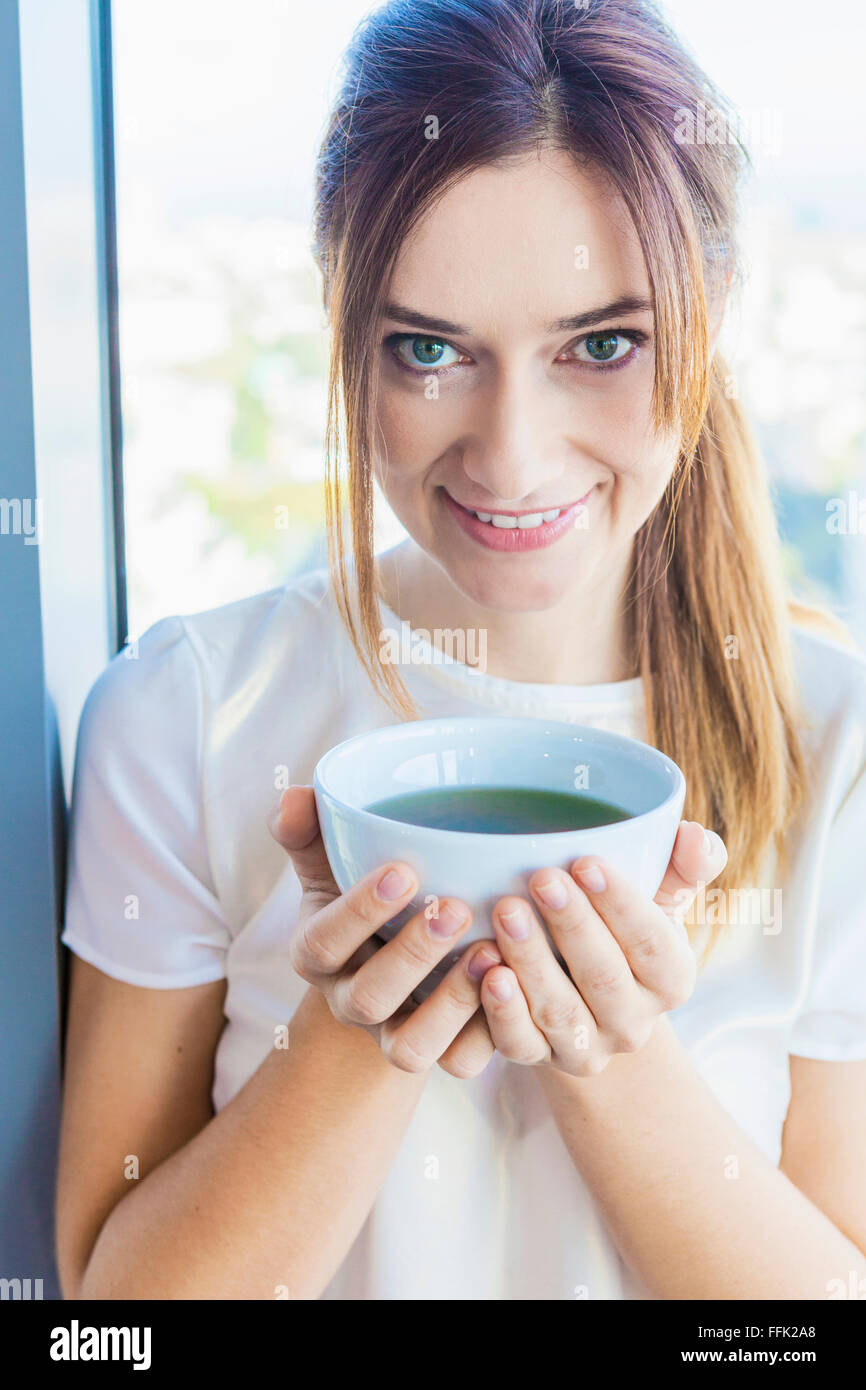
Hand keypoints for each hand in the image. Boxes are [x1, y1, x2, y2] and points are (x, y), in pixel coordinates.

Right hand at [267, 785, 500, 1077]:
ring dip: (452, 1003)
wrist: (396, 963)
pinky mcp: (441, 1053)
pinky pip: (460, 1062)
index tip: (404, 871)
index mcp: (317, 954)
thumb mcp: (332, 864)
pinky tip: (514, 984)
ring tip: (490, 952)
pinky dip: (487, 1033)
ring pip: (410, 1047)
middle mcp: (349, 1002)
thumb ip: (310, 832)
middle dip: (412, 954)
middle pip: (368, 998)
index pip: (324, 941)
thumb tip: (293, 797)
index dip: (359, 911)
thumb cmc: (366, 897)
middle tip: (457, 908)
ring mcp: (393, 1034)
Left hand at [477, 820, 726, 1075]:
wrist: (581, 992)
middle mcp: (634, 1022)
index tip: (586, 862)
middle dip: (572, 925)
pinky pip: (521, 1044)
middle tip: (542, 879)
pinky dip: (503, 1012)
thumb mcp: (657, 898)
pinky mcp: (541, 1059)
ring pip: (560, 1010)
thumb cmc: (619, 929)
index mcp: (671, 979)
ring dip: (532, 961)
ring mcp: (587, 1047)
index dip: (621, 904)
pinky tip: (488, 974)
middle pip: (605, 976)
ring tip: (506, 913)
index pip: (652, 943)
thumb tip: (695, 835)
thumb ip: (684, 866)